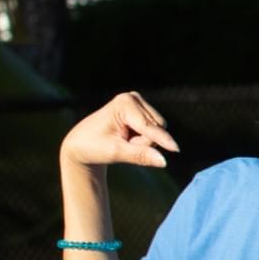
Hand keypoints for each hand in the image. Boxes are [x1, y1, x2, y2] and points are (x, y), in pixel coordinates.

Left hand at [61, 92, 178, 169]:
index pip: (148, 127)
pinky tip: (128, 137)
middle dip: (144, 143)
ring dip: (144, 142)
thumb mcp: (115, 152)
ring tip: (124, 141)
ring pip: (159, 129)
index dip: (162, 140)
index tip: (176, 150)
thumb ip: (140, 155)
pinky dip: (144, 138)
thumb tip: (164, 161)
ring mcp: (138, 102)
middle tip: (123, 145)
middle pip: (157, 128)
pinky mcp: (142, 109)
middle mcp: (133, 97)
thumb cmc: (93, 146)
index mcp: (124, 103)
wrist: (82, 143)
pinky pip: (156, 129)